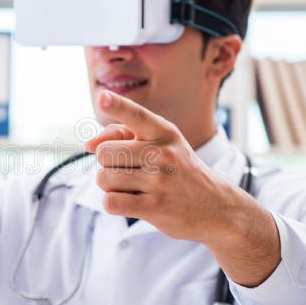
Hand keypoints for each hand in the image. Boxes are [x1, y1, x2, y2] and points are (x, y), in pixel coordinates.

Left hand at [85, 90, 230, 243]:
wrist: (216, 207)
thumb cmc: (178, 171)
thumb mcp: (161, 144)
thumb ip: (122, 135)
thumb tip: (89, 145)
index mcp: (164, 132)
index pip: (136, 115)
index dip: (117, 105)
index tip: (102, 97)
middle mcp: (163, 153)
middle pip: (104, 153)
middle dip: (107, 165)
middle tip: (128, 170)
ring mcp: (159, 181)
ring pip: (103, 179)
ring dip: (110, 186)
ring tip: (134, 187)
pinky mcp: (154, 207)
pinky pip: (110, 202)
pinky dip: (113, 203)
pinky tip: (132, 202)